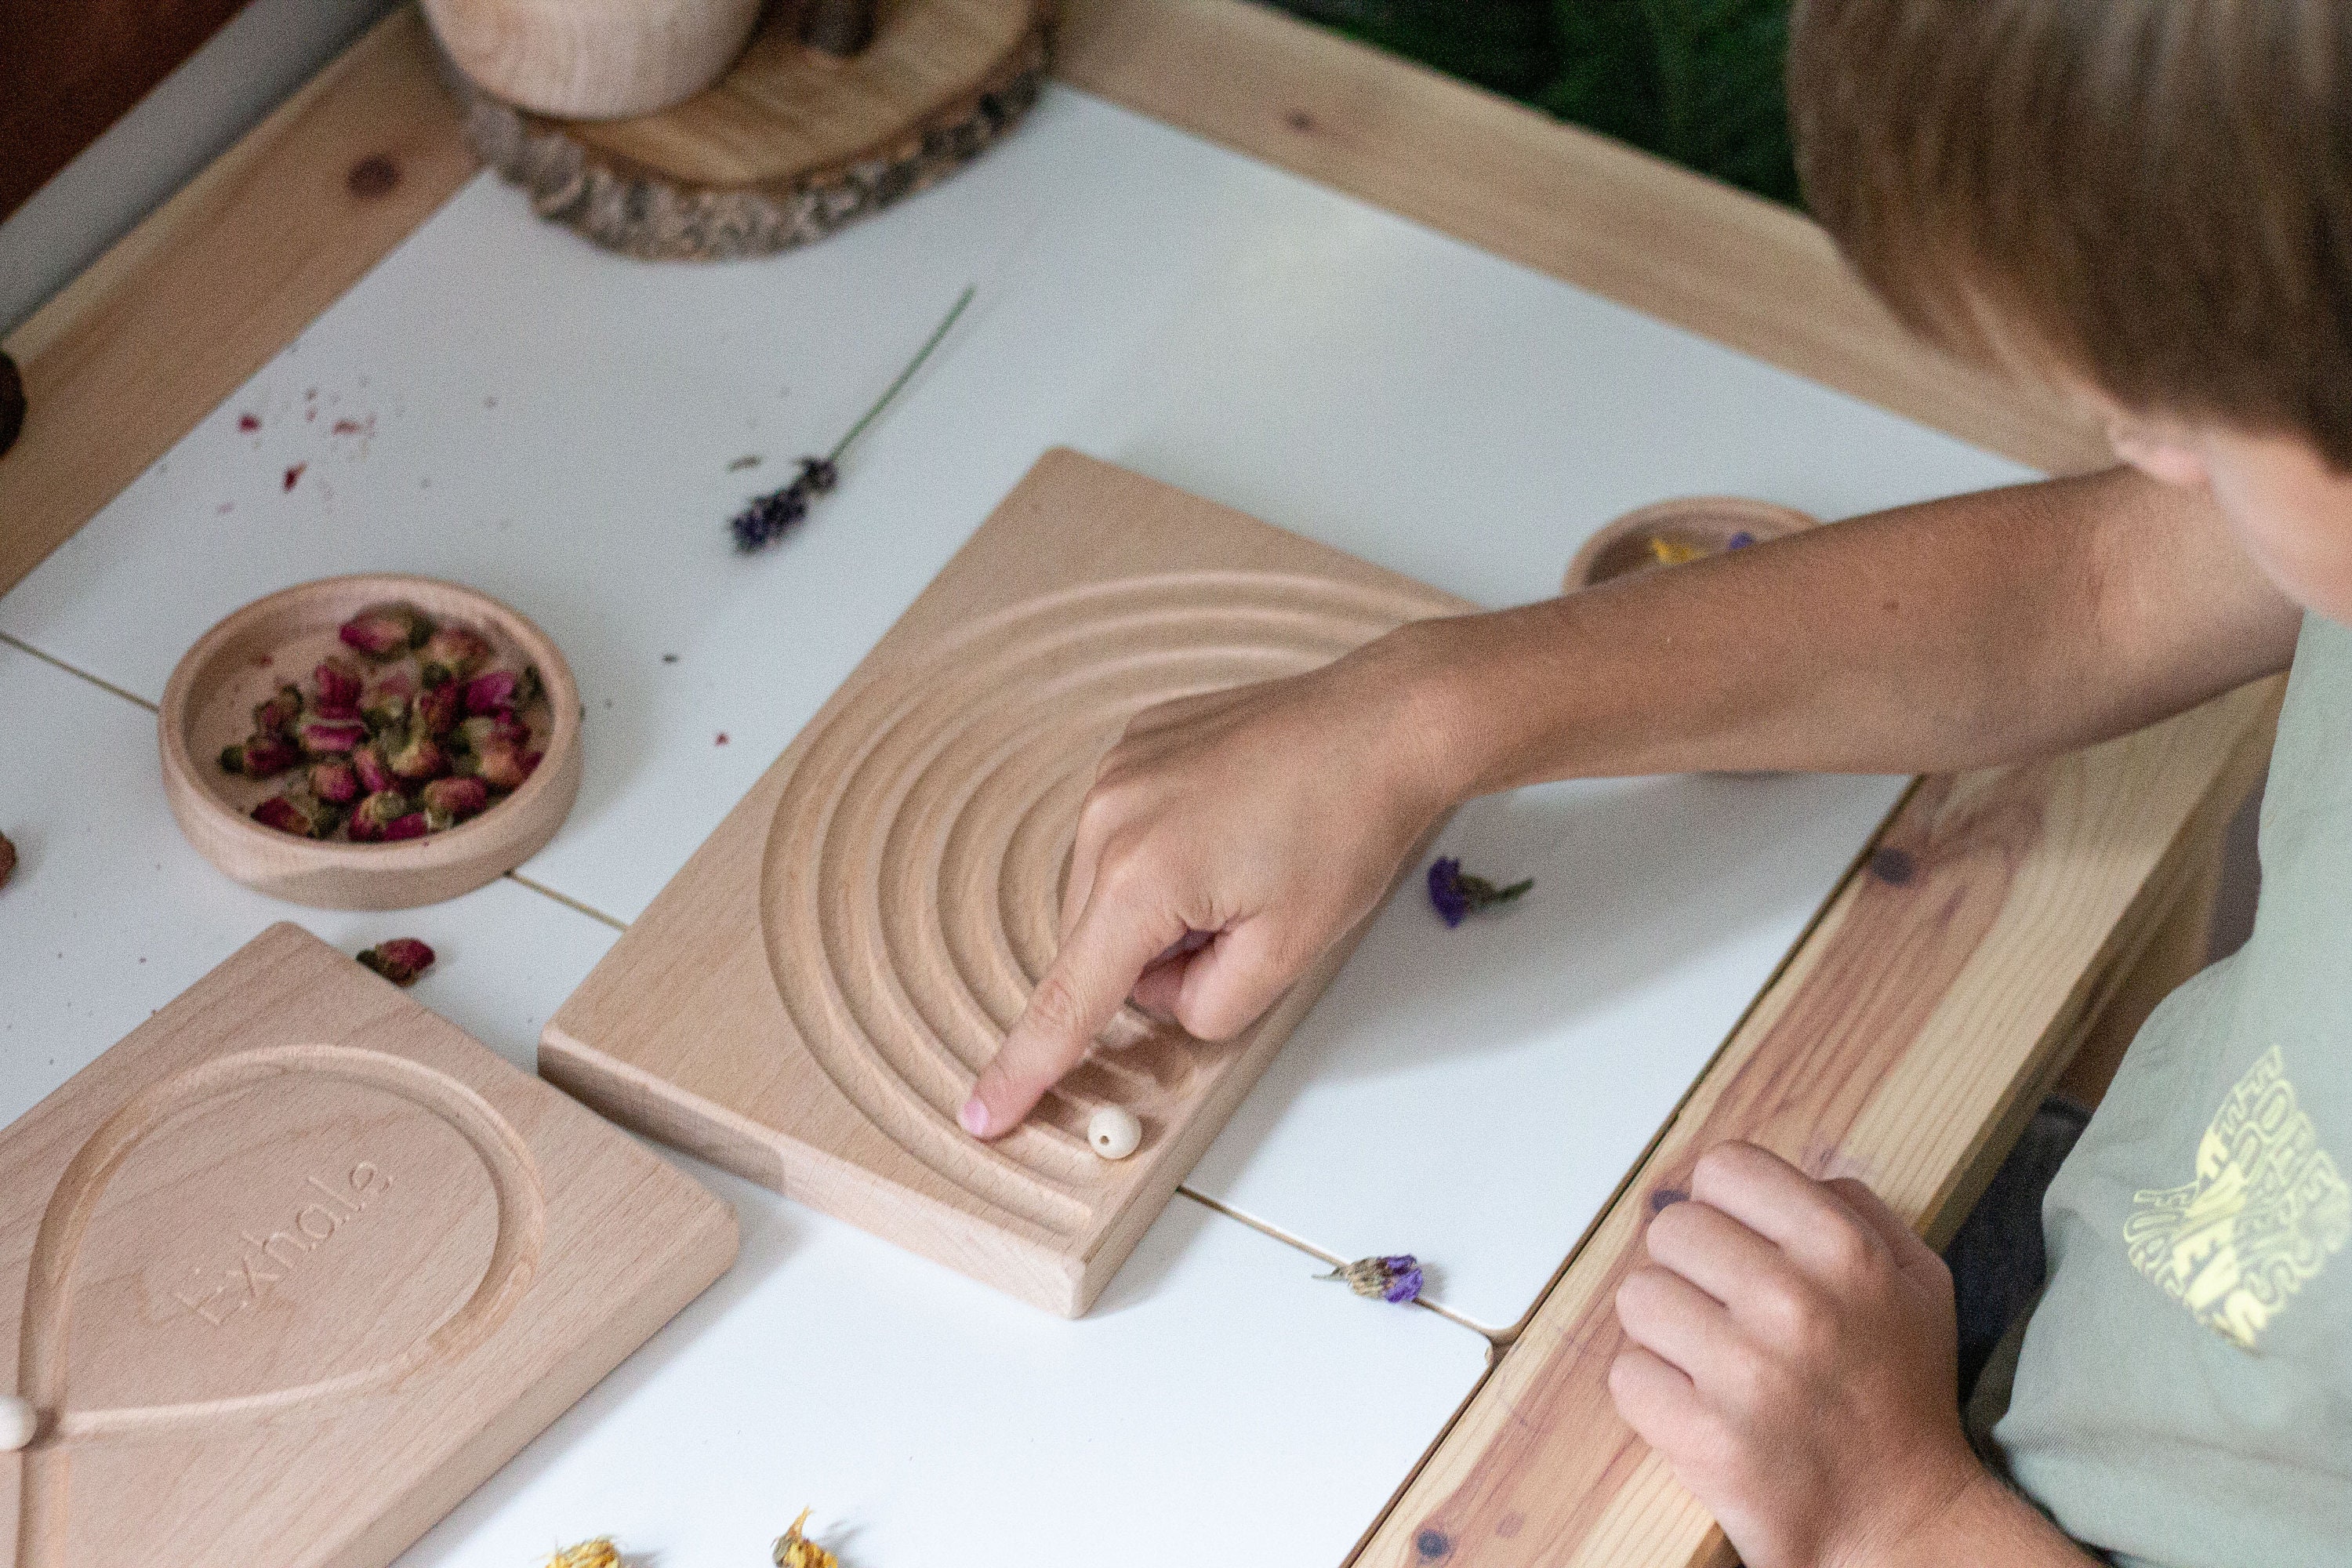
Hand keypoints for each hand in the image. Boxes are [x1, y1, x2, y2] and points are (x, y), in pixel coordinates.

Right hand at [959, 624, 1461, 1137]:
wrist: (1386, 723)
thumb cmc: (1348, 826)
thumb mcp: (1287, 952)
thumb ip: (1209, 1006)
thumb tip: (1169, 999)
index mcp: (1140, 878)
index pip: (1068, 1000)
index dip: (1025, 1067)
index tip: (981, 1114)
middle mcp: (1108, 816)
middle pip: (1096, 944)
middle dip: (1157, 959)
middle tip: (1244, 923)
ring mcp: (1116, 771)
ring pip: (1106, 890)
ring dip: (1160, 904)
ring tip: (1245, 863)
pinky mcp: (1136, 745)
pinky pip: (1122, 832)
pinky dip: (1164, 851)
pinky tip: (1232, 826)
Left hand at [1609, 1143, 1989, 1567]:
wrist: (1900, 1521)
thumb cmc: (1898, 1394)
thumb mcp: (1915, 1280)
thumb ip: (1851, 1206)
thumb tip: (1764, 1180)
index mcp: (1846, 1253)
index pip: (1724, 1169)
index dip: (1721, 1204)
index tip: (1737, 1243)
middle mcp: (1797, 1305)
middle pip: (1670, 1229)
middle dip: (1690, 1268)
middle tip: (1726, 1312)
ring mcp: (1748, 1376)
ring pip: (1638, 1297)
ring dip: (1666, 1329)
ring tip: (1713, 1360)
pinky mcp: (1707, 1440)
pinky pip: (1627, 1373)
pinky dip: (1653, 1392)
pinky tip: (1700, 1406)